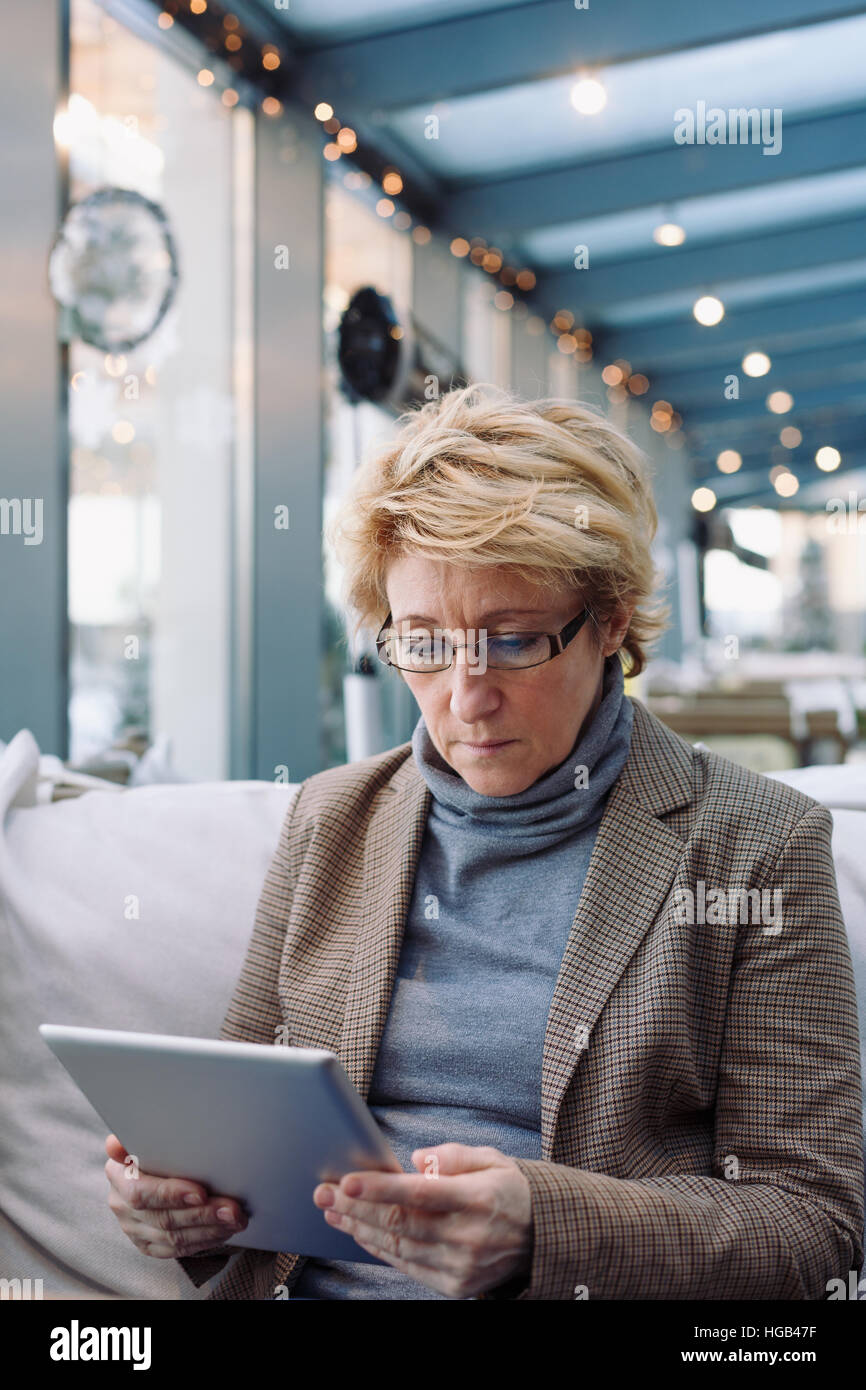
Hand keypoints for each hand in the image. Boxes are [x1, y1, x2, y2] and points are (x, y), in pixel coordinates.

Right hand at [104, 1134, 248, 1258]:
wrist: (149, 1166)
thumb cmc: (154, 1145)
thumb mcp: (145, 1135)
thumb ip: (137, 1136)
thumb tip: (114, 1144)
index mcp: (118, 1175)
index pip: (141, 1192)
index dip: (171, 1195)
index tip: (200, 1194)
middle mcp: (122, 1206)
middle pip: (164, 1218)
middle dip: (203, 1214)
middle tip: (232, 1209)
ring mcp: (134, 1229)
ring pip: (174, 1238)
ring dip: (209, 1230)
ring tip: (235, 1219)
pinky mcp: (147, 1245)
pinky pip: (176, 1250)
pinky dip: (203, 1241)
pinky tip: (224, 1231)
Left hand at [312, 1142, 531, 1298]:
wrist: (541, 1235)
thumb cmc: (508, 1189)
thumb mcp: (491, 1158)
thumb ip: (453, 1155)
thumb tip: (416, 1161)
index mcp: (477, 1199)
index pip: (421, 1194)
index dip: (381, 1188)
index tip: (348, 1181)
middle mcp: (469, 1236)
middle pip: (401, 1222)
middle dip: (356, 1207)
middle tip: (323, 1193)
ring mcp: (461, 1265)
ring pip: (399, 1247)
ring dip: (360, 1229)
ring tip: (332, 1212)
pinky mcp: (455, 1285)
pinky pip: (408, 1266)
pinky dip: (380, 1250)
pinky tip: (360, 1233)